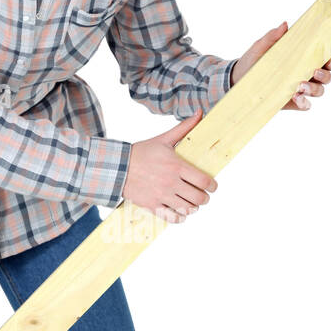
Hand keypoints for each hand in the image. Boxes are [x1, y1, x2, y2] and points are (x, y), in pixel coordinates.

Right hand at [122, 109, 217, 223]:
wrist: (118, 166)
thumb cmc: (142, 152)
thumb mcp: (163, 139)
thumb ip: (184, 128)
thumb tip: (200, 113)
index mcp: (176, 166)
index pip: (204, 181)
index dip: (212, 186)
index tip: (212, 186)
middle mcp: (171, 182)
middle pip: (199, 198)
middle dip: (204, 198)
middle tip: (203, 196)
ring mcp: (162, 195)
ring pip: (188, 209)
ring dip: (193, 207)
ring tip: (192, 203)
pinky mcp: (153, 205)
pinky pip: (173, 217)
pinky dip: (180, 217)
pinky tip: (181, 212)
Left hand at [230, 21, 330, 108]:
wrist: (238, 79)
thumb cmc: (253, 60)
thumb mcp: (261, 46)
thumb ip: (273, 36)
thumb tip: (285, 25)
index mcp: (303, 58)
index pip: (325, 59)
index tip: (329, 59)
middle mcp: (305, 74)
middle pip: (327, 76)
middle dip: (325, 75)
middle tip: (314, 72)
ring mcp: (299, 89)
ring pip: (319, 91)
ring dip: (314, 89)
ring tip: (300, 87)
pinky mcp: (291, 102)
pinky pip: (305, 105)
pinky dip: (304, 102)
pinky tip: (296, 98)